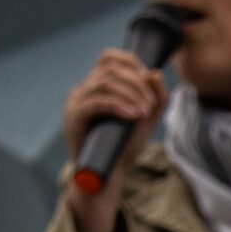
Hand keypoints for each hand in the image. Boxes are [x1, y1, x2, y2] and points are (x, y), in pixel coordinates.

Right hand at [62, 48, 167, 231]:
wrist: (109, 173)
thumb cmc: (125, 145)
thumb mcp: (147, 118)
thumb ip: (157, 97)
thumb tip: (155, 73)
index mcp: (99, 85)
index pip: (110, 58)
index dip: (132, 63)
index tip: (151, 81)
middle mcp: (85, 89)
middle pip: (110, 68)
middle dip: (137, 83)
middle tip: (151, 105)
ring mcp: (76, 101)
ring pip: (104, 82)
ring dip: (131, 94)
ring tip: (144, 113)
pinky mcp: (74, 116)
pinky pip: (97, 101)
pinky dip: (119, 105)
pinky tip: (133, 116)